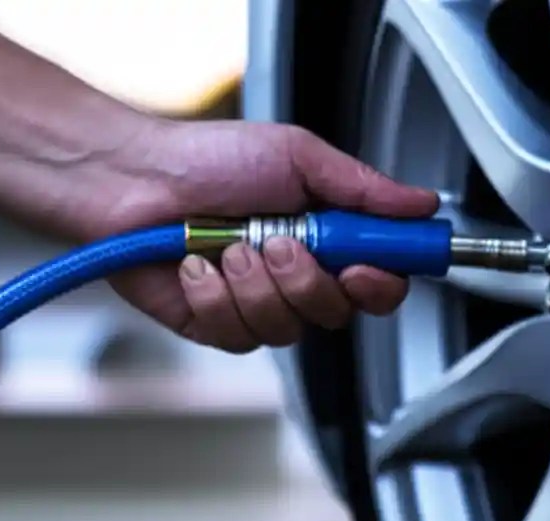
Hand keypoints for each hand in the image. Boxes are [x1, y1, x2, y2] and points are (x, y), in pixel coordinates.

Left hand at [83, 121, 438, 352]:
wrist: (129, 179)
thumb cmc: (204, 159)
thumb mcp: (298, 157)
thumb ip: (364, 188)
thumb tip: (420, 202)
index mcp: (324, 236)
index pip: (379, 281)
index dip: (380, 283)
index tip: (365, 266)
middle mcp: (296, 275)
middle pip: (337, 312)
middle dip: (305, 279)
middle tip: (276, 240)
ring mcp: (257, 304)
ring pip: (287, 329)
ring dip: (255, 285)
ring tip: (227, 246)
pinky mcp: (217, 325)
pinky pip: (237, 335)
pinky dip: (214, 296)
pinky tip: (197, 267)